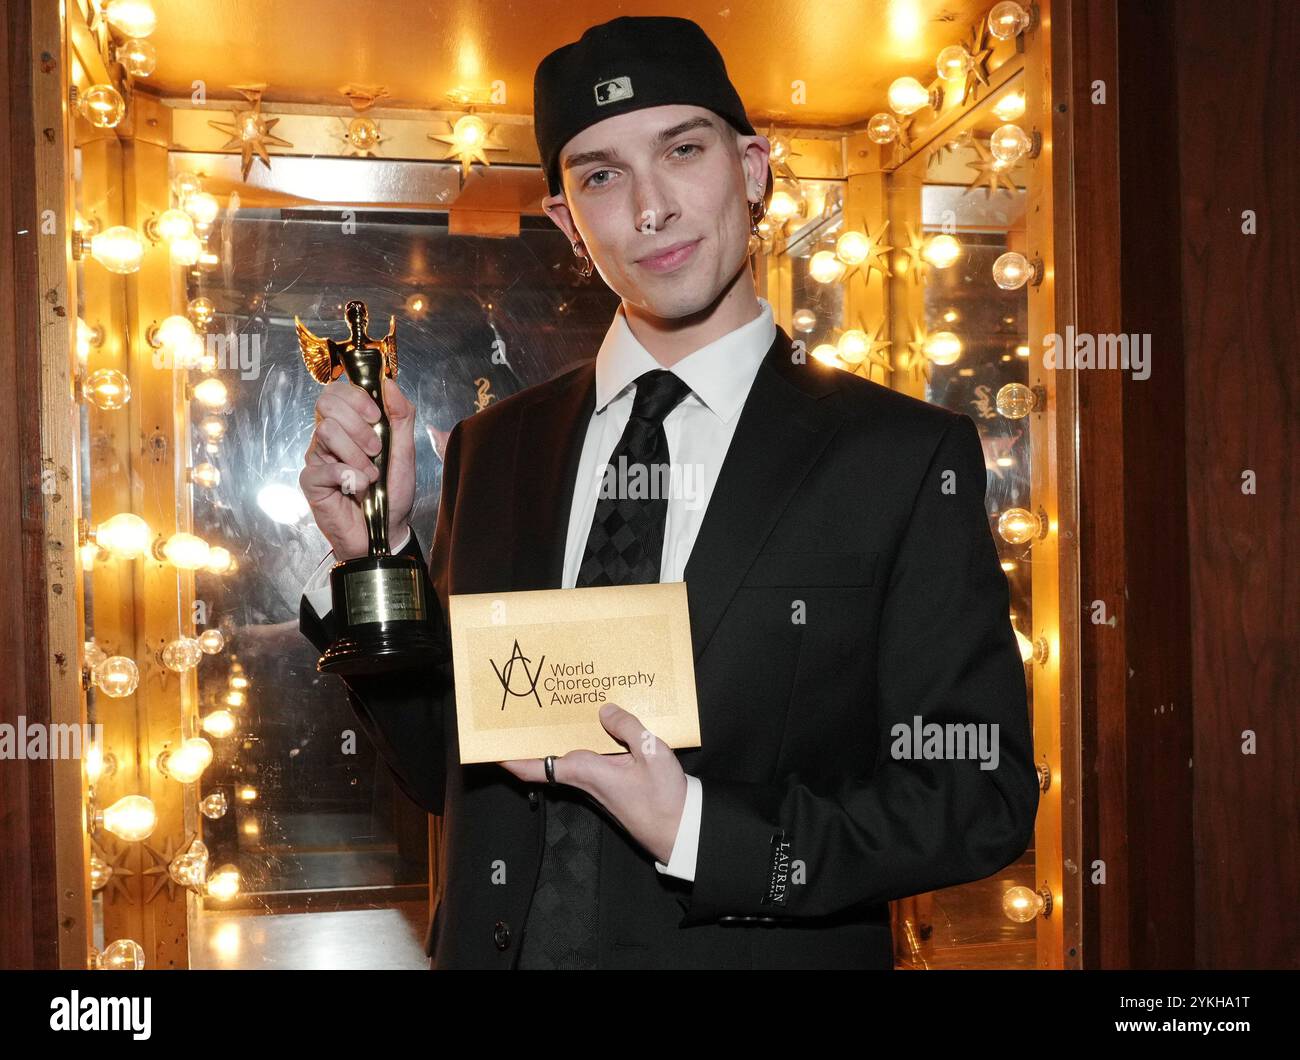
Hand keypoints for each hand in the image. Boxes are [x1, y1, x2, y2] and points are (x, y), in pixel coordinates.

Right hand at [299, 376, 415, 560]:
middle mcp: (330, 437)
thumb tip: (389, 383)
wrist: (386, 529)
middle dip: (359, 425)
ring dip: (357, 456)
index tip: (377, 417)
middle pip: (327, 404)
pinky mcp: (311, 481)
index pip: (336, 391)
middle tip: (376, 450)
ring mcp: (318, 458)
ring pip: (327, 432)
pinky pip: (322, 467)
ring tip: (371, 476)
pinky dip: (348, 477)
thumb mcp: (405, 450)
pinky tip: (358, 488)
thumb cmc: (392, 492)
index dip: (356, 397)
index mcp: (349, 425)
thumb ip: (401, 416)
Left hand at [498, 704, 687, 865]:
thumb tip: (604, 709)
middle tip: (523, 705)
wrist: (677, 830)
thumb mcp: (651, 753)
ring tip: (554, 703)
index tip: (488, 744)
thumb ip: (627, 727)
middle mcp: (584, 776)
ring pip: (569, 752)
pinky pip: (589, 754)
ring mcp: (595, 780)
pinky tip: (597, 721)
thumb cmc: (663, 798)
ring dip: (560, 732)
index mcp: (585, 770)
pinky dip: (586, 737)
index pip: (534, 766)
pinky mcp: (609, 781)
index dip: (509, 757)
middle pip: (548, 753)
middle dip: (534, 732)